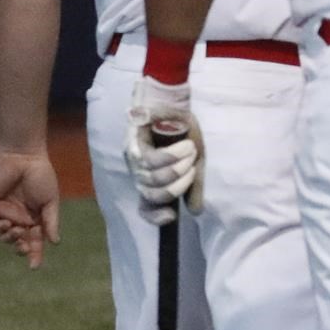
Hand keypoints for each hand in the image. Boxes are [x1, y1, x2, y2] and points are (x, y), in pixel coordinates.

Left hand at [0, 150, 60, 267]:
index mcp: (36, 218)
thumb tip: (55, 242)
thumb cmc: (42, 177)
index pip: (35, 241)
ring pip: (3, 236)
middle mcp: (19, 218)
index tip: (34, 267)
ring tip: (17, 230)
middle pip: (19, 241)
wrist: (24, 158)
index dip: (35, 255)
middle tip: (25, 249)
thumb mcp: (50, 201)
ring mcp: (4, 213)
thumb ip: (51, 222)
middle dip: (21, 249)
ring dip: (10, 238)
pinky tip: (7, 224)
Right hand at [125, 76, 203, 222]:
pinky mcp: (150, 192)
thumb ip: (160, 113)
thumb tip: (139, 114)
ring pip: (153, 195)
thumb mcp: (173, 112)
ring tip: (192, 170)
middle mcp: (136, 166)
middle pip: (154, 179)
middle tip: (194, 153)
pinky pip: (146, 210)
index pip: (148, 160)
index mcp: (137, 145)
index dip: (171, 157)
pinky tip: (171, 215)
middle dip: (181, 168)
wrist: (174, 125)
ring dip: (179, 186)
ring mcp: (141, 180)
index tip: (190, 145)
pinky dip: (157, 216)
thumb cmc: (174, 119)